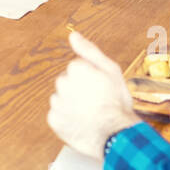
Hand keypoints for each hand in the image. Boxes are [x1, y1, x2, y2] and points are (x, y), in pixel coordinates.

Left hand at [47, 31, 139, 160]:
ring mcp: (57, 103)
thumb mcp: (111, 70)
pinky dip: (67, 119)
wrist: (116, 135)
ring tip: (89, 112)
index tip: (100, 88)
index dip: (91, 78)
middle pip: (67, 82)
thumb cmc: (116, 102)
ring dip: (71, 104)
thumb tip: (73, 35)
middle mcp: (61, 83)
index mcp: (75, 68)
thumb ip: (89, 50)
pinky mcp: (54, 120)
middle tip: (95, 101)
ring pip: (61, 99)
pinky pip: (58, 115)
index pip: (77, 68)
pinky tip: (81, 121)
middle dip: (78, 89)